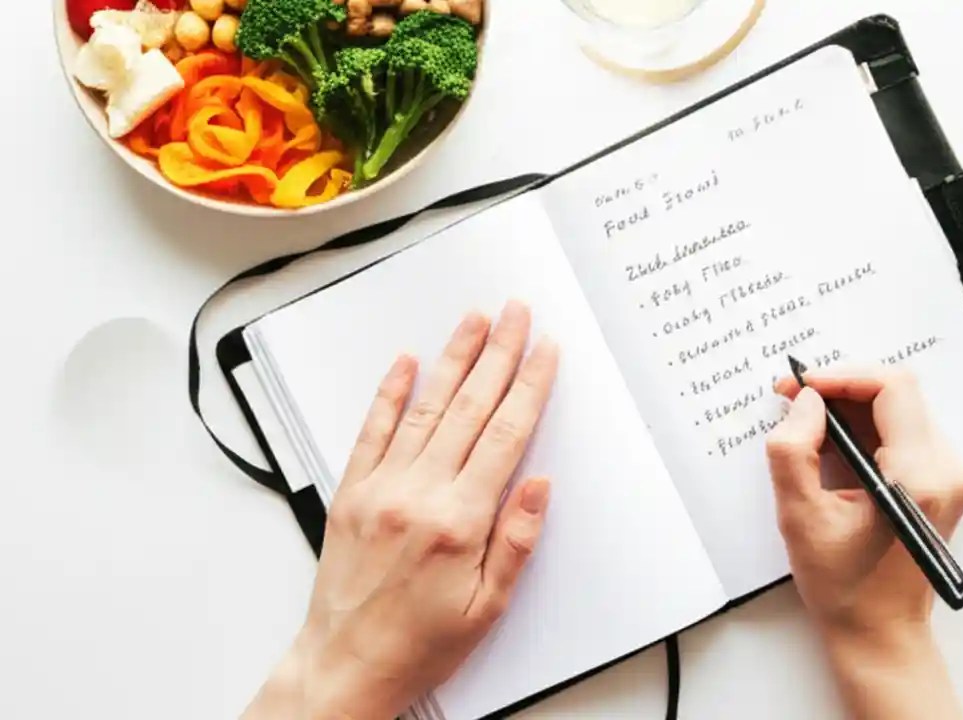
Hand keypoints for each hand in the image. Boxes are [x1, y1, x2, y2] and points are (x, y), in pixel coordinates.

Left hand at [243, 301, 558, 719]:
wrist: (346, 666)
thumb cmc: (420, 645)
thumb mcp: (488, 607)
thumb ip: (516, 541)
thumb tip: (539, 484)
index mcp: (458, 522)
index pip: (504, 436)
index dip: (529, 387)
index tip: (545, 352)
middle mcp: (417, 494)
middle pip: (469, 408)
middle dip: (498, 354)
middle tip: (516, 313)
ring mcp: (380, 488)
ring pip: (425, 408)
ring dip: (453, 359)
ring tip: (474, 321)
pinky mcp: (351, 492)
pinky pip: (372, 430)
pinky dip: (390, 393)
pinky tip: (406, 362)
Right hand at [768, 365, 962, 717]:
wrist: (881, 633)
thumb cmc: (845, 587)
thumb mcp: (800, 518)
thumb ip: (793, 450)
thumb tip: (805, 402)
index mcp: (919, 477)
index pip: (892, 388)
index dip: (841, 377)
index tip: (801, 387)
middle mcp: (947, 470)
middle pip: (897, 394)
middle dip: (841, 390)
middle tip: (793, 401)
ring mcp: (950, 476)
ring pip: (899, 410)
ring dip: (851, 409)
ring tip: (807, 428)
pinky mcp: (942, 482)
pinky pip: (903, 432)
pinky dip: (865, 428)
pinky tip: (832, 446)